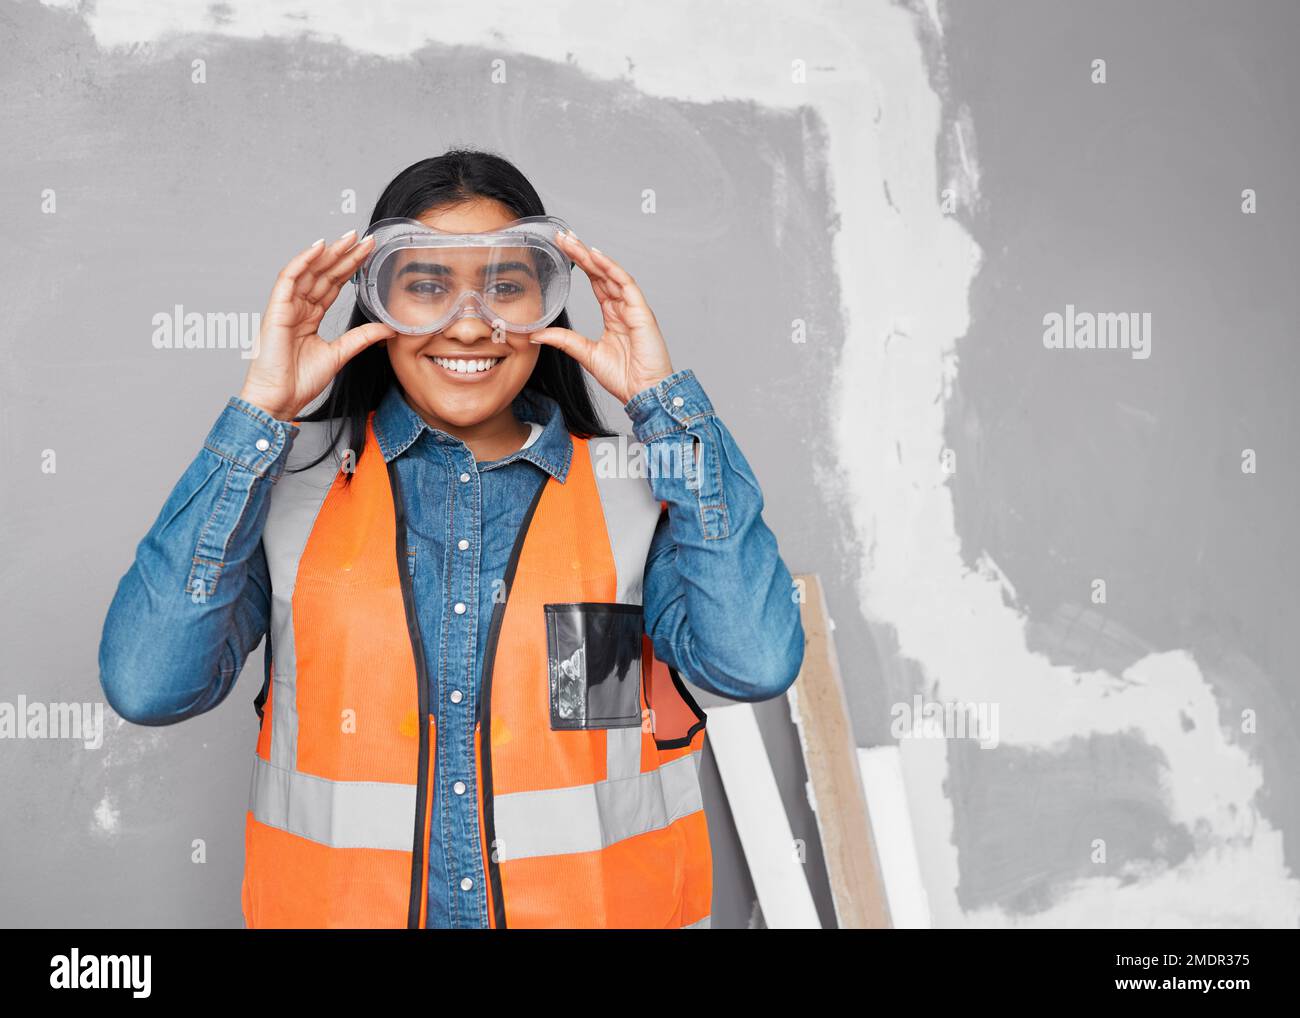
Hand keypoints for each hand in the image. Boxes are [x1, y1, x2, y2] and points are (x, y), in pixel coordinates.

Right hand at [238, 230, 395, 419]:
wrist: (281, 399)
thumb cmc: (300, 381)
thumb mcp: (341, 354)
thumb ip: (362, 337)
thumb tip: (388, 328)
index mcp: (311, 317)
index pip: (333, 285)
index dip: (350, 268)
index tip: (369, 253)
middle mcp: (299, 307)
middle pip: (324, 274)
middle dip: (344, 255)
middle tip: (363, 238)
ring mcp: (286, 306)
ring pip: (309, 270)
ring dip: (329, 253)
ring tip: (349, 238)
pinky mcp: (276, 309)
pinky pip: (288, 278)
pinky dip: (304, 261)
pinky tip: (320, 247)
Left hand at [528, 231, 674, 404]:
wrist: (644, 393)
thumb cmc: (624, 377)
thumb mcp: (586, 354)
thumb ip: (564, 341)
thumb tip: (537, 334)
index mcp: (613, 314)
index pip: (595, 281)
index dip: (580, 264)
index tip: (563, 248)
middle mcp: (623, 307)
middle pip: (601, 272)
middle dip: (582, 253)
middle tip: (563, 235)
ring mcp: (633, 307)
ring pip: (611, 273)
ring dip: (592, 256)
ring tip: (573, 240)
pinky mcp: (641, 312)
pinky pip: (625, 284)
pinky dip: (611, 268)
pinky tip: (596, 256)